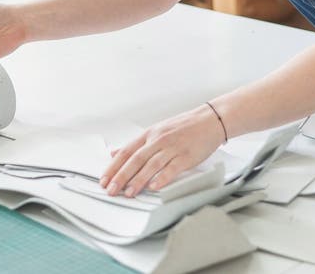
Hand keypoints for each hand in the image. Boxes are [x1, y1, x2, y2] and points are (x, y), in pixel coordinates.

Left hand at [101, 104, 226, 196]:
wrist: (209, 120)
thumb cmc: (183, 127)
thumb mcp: (156, 131)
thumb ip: (136, 144)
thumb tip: (114, 152)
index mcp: (149, 134)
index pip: (126, 151)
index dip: (113, 166)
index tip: (104, 180)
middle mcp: (158, 140)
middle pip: (135, 159)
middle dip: (121, 176)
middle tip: (111, 190)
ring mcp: (172, 147)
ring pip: (151, 165)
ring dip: (138, 180)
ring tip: (129, 193)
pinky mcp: (186, 155)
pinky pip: (172, 168)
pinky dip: (162, 178)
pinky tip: (153, 187)